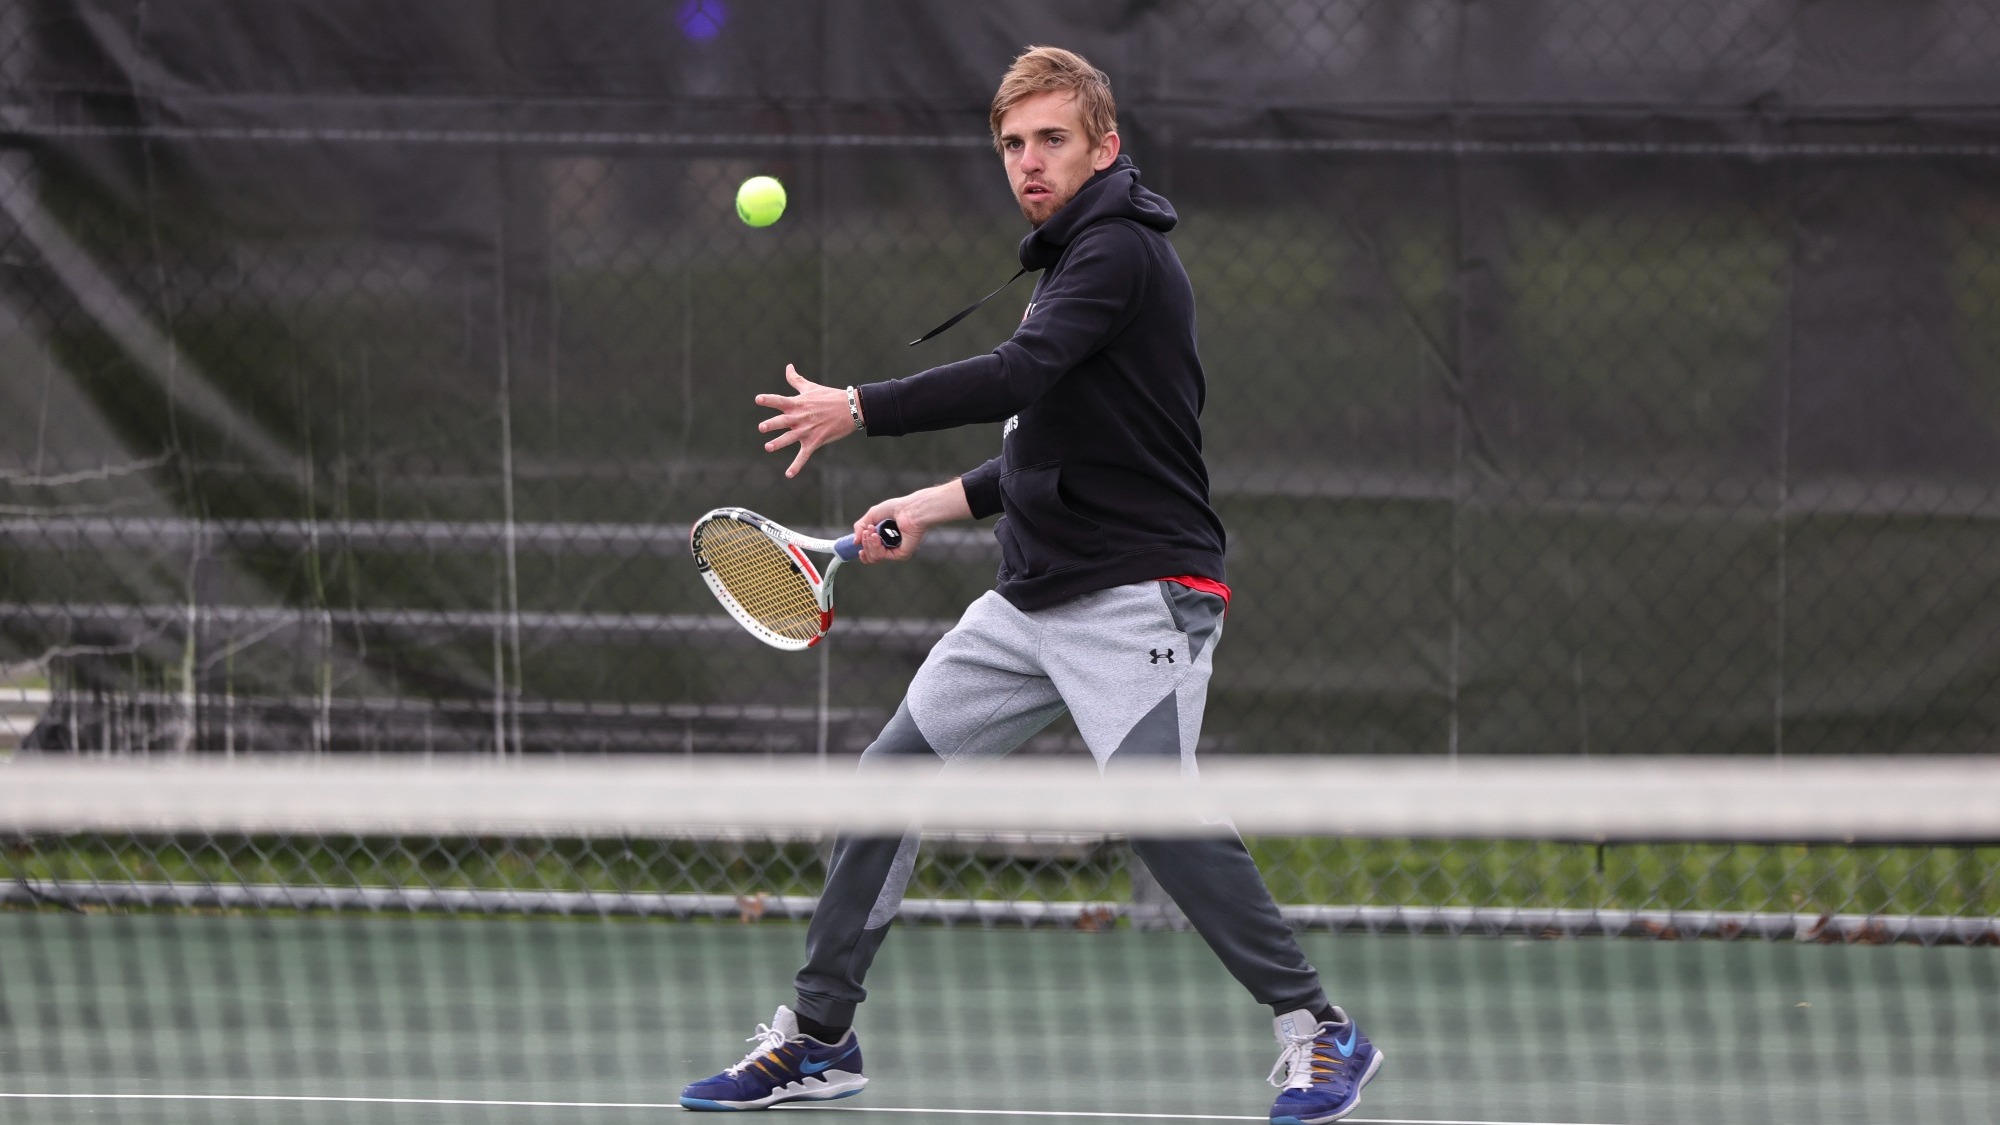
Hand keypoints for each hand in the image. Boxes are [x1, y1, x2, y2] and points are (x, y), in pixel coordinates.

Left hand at [755, 364, 856, 477]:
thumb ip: (795, 379)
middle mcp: (801, 417)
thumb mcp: (811, 387)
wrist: (851, 409)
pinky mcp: (815, 441)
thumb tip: (788, 366)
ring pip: (791, 438)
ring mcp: (807, 430)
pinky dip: (796, 466)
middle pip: (783, 420)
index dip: (768, 400)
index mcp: (798, 403)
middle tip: (762, 428)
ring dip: (779, 443)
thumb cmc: (829, 396)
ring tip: (768, 447)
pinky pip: (804, 455)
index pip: (780, 401)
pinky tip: (789, 475)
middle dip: (772, 424)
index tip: (758, 399)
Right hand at [850, 479, 972, 562]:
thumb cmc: (897, 508)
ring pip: (874, 557)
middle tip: (867, 531)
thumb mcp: (872, 515)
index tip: (857, 545)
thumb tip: (855, 542)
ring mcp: (896, 551)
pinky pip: (882, 556)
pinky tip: (875, 536)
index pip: (872, 553)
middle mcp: (891, 547)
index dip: (863, 551)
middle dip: (864, 544)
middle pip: (870, 556)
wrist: (910, 509)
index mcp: (886, 539)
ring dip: (868, 544)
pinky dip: (875, 546)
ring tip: (872, 532)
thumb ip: (860, 527)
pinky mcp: (901, 554)